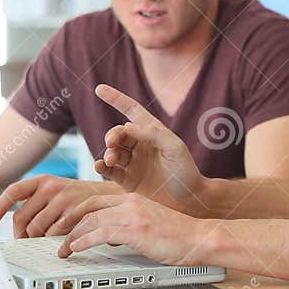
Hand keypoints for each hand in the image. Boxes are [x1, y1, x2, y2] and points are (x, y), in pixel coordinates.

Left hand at [0, 175, 121, 237]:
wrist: (112, 197)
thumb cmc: (81, 198)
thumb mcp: (59, 190)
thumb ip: (38, 201)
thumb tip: (16, 226)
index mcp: (44, 179)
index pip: (14, 191)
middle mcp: (52, 186)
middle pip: (22, 217)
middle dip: (21, 234)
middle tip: (25, 242)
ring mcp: (63, 199)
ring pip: (36, 230)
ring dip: (39, 240)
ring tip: (48, 241)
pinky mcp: (75, 213)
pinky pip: (53, 235)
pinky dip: (54, 243)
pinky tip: (62, 244)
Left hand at [56, 192, 206, 265]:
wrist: (200, 238)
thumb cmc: (179, 235)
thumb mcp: (149, 223)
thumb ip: (129, 224)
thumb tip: (109, 236)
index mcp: (134, 199)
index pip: (96, 201)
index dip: (76, 213)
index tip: (64, 225)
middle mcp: (131, 203)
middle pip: (88, 208)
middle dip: (67, 222)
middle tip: (55, 235)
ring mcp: (133, 215)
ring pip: (91, 220)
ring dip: (71, 236)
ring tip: (62, 249)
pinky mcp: (136, 230)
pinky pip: (101, 233)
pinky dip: (83, 241)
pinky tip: (75, 248)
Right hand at [91, 84, 205, 208]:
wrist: (189, 200)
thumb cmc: (185, 170)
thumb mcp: (174, 147)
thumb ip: (152, 134)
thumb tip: (127, 127)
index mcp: (152, 132)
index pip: (131, 110)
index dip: (116, 98)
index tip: (99, 89)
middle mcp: (140, 145)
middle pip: (118, 133)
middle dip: (112, 135)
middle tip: (113, 142)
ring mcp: (133, 163)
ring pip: (112, 151)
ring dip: (108, 152)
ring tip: (111, 160)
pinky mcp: (128, 181)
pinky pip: (109, 171)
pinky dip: (101, 167)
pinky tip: (100, 166)